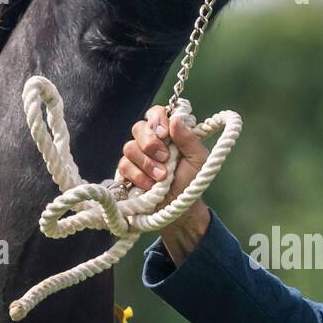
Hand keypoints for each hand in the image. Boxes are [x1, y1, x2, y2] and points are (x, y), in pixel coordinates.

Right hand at [118, 105, 210, 256]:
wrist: (181, 209)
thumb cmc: (192, 182)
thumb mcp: (198, 159)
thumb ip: (189, 139)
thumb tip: (175, 119)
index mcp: (168, 133)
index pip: (155, 113)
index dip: (157, 120)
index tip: (164, 133)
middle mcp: (150, 141)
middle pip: (139, 128)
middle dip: (151, 144)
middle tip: (165, 159)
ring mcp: (137, 156)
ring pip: (130, 147)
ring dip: (147, 164)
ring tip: (162, 177)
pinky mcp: (127, 172)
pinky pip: (124, 166)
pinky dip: (138, 176)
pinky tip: (150, 186)